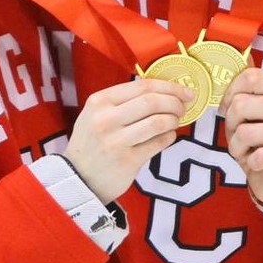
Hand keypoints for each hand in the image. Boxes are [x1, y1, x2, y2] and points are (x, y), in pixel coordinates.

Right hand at [63, 79, 188, 203]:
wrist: (78, 177)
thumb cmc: (93, 142)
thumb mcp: (96, 114)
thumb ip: (124, 101)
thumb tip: (164, 91)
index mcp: (99, 101)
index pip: (142, 85)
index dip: (169, 86)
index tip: (184, 91)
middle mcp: (105, 119)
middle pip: (152, 102)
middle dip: (175, 103)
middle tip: (182, 107)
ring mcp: (116, 141)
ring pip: (158, 122)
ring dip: (173, 120)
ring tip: (174, 122)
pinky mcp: (127, 160)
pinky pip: (158, 143)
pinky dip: (169, 137)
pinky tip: (167, 136)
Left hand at [222, 68, 262, 207]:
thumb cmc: (257, 143)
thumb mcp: (244, 118)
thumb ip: (238, 101)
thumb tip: (224, 102)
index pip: (251, 77)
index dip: (230, 93)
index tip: (227, 109)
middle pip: (241, 104)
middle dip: (230, 125)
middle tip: (238, 137)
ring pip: (247, 133)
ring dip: (237, 148)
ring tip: (246, 152)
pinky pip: (260, 157)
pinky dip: (251, 163)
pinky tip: (258, 164)